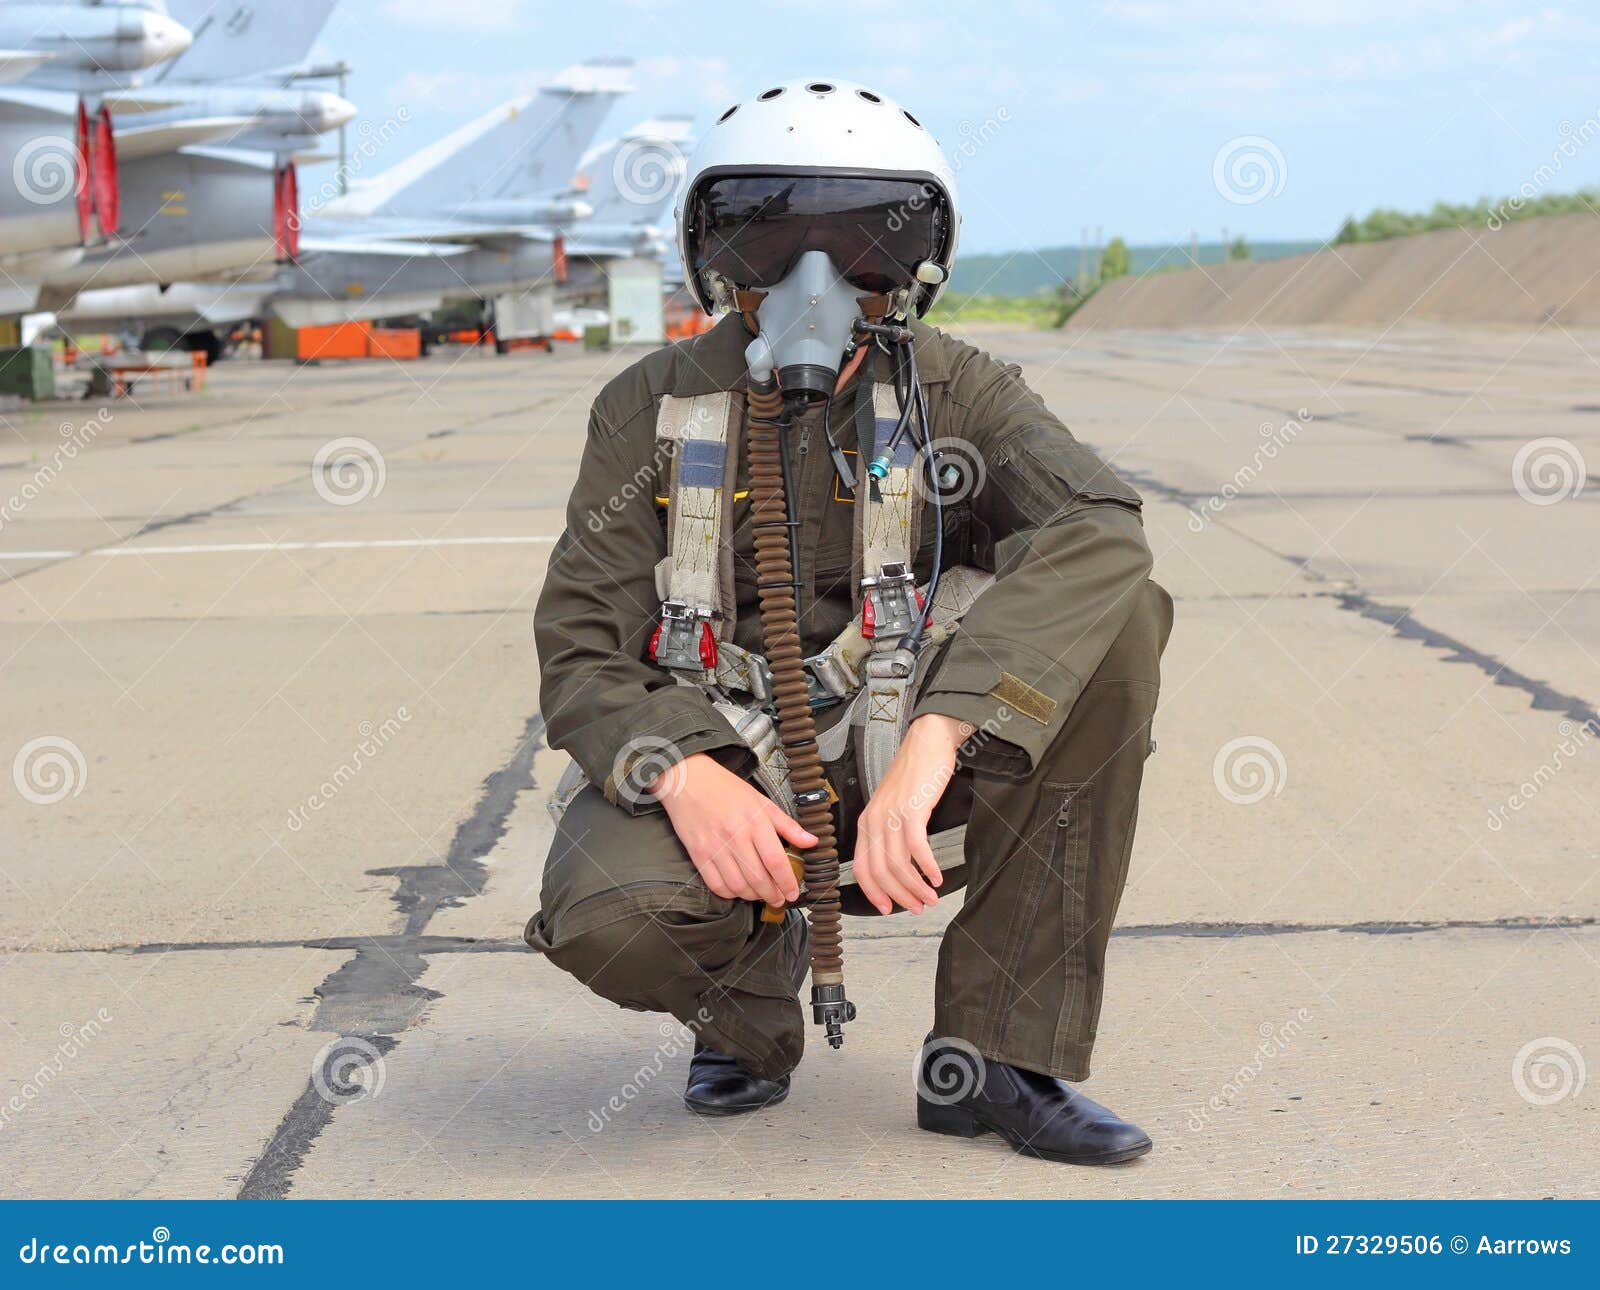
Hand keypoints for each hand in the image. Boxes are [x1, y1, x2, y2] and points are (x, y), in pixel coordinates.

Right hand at [650, 753, 814, 905]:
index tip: (793, 893)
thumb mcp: (762, 801)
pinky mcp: (698, 854)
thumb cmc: (726, 789)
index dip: (787, 882)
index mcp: (755, 822)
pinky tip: (737, 889)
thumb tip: (811, 841)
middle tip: (779, 898)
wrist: (688, 780)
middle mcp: (735, 836)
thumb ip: (788, 825)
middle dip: (773, 895)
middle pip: (758, 878)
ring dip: (753, 896)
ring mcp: (715, 847)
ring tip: (760, 894)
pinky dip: (729, 893)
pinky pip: (716, 884)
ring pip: (738, 886)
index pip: (776, 861)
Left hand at [852, 713, 974, 914]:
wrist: (927, 742)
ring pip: (898, 864)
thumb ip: (889, 833)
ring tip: (931, 897)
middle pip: (880, 872)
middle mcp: (874, 820)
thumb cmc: (914, 774)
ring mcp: (892, 815)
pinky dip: (927, 867)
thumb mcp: (892, 806)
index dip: (874, 893)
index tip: (888, 908)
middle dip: (900, 896)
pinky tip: (937, 877)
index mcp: (866, 822)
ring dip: (916, 887)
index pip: (861, 868)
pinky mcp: (912, 809)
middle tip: (919, 907)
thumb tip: (899, 865)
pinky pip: (917, 848)